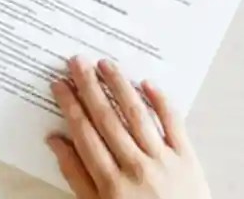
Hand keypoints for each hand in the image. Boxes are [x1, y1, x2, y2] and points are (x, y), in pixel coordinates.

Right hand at [48, 56, 211, 198]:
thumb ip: (76, 176)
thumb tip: (56, 141)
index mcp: (110, 182)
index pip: (84, 133)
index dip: (70, 105)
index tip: (60, 84)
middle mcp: (134, 167)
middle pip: (106, 118)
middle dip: (89, 86)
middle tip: (77, 62)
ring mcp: (162, 160)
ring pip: (136, 114)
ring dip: (119, 85)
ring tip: (105, 64)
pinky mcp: (186, 158)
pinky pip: (173, 123)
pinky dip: (160, 101)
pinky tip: (147, 83)